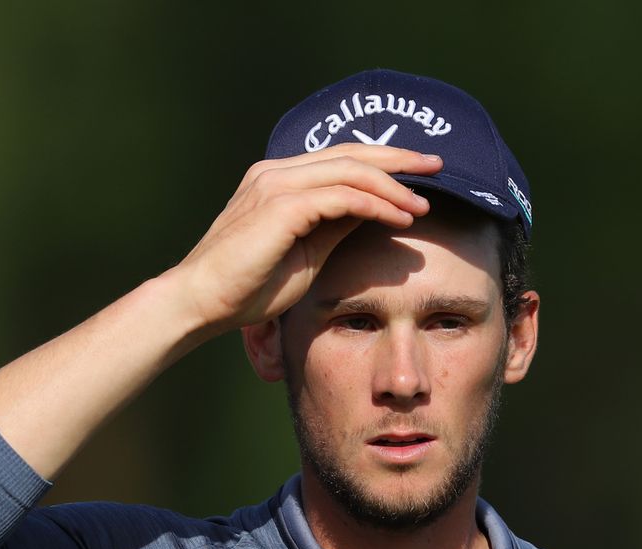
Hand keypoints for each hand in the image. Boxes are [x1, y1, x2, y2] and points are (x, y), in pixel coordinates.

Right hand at [161, 144, 440, 333]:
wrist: (202, 302)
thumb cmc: (249, 286)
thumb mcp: (307, 252)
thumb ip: (335, 227)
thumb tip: (375, 213)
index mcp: (279, 178)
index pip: (342, 158)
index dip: (385, 160)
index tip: (422, 172)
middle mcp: (276, 173)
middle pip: (352, 153)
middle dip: (399, 158)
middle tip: (439, 165)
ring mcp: (276, 185)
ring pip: (351, 171)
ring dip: (394, 185)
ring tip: (424, 203)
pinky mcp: (280, 206)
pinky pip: (342, 196)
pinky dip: (377, 205)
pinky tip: (400, 217)